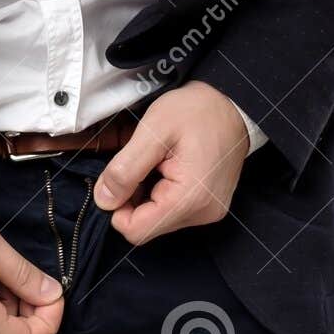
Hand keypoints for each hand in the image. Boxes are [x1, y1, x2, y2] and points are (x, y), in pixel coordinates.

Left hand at [94, 81, 249, 245]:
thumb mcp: (153, 131)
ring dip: (145, 194)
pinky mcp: (207, 205)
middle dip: (132, 197)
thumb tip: (103, 201)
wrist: (231, 102)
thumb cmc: (196, 111)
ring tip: (154, 161)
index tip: (118, 176)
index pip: (136, 230)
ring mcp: (207, 211)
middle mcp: (202, 214)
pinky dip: (158, 192)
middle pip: (146, 226)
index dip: (117, 207)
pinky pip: (171, 210)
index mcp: (190, 199)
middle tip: (139, 162)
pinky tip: (163, 167)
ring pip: (157, 219)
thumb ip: (125, 168)